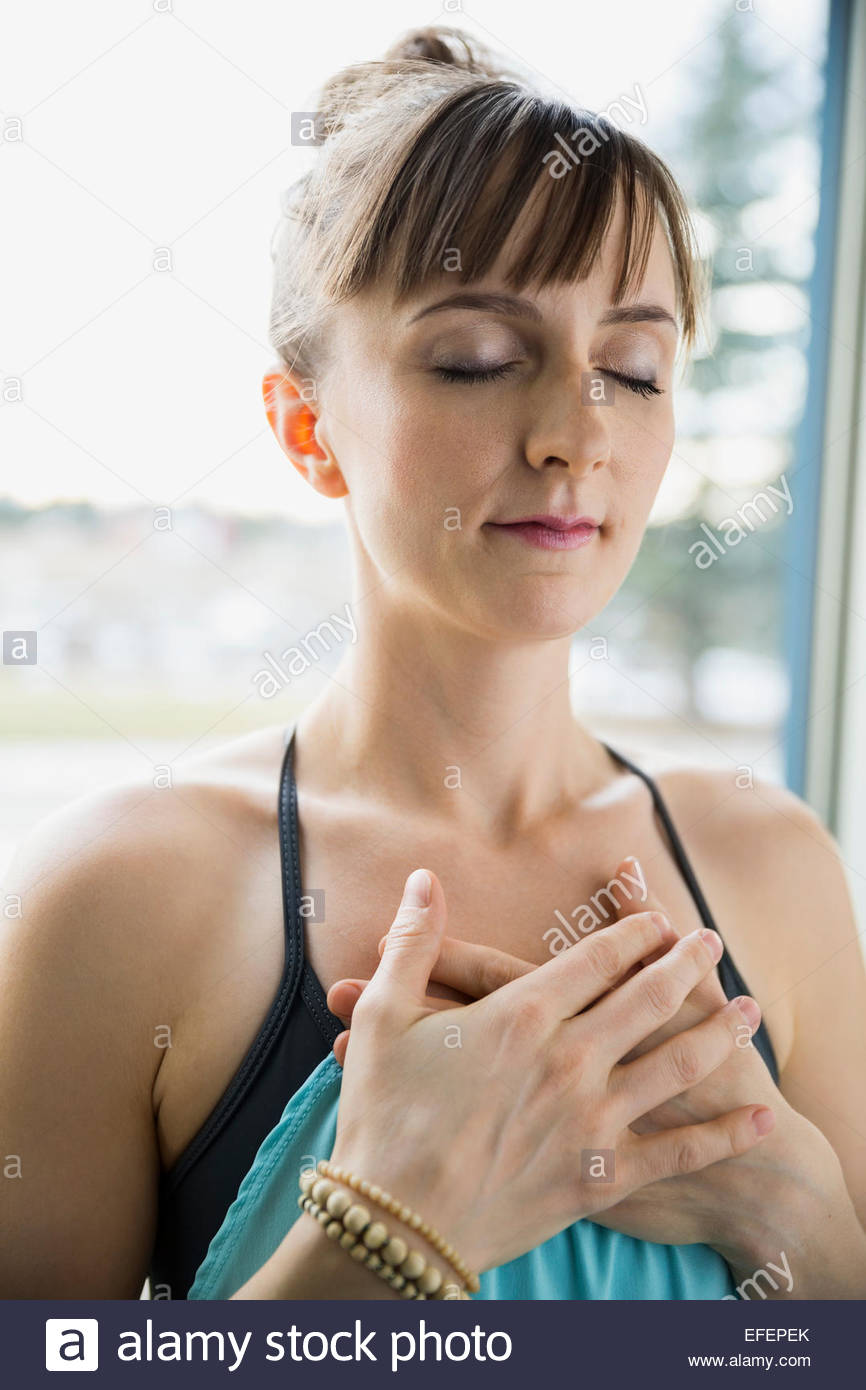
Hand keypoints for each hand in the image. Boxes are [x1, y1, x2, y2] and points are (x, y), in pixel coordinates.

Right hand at [325, 865, 774, 1274]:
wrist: (395, 1224)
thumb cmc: (383, 1116)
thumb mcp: (383, 1016)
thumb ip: (414, 943)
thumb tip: (422, 880)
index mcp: (523, 1013)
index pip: (597, 956)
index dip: (633, 931)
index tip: (658, 918)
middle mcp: (572, 1058)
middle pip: (649, 997)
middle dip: (687, 963)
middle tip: (712, 942)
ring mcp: (593, 1119)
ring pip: (677, 1062)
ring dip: (719, 1031)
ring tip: (749, 1009)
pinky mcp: (602, 1176)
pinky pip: (681, 1152)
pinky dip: (726, 1134)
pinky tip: (760, 1117)